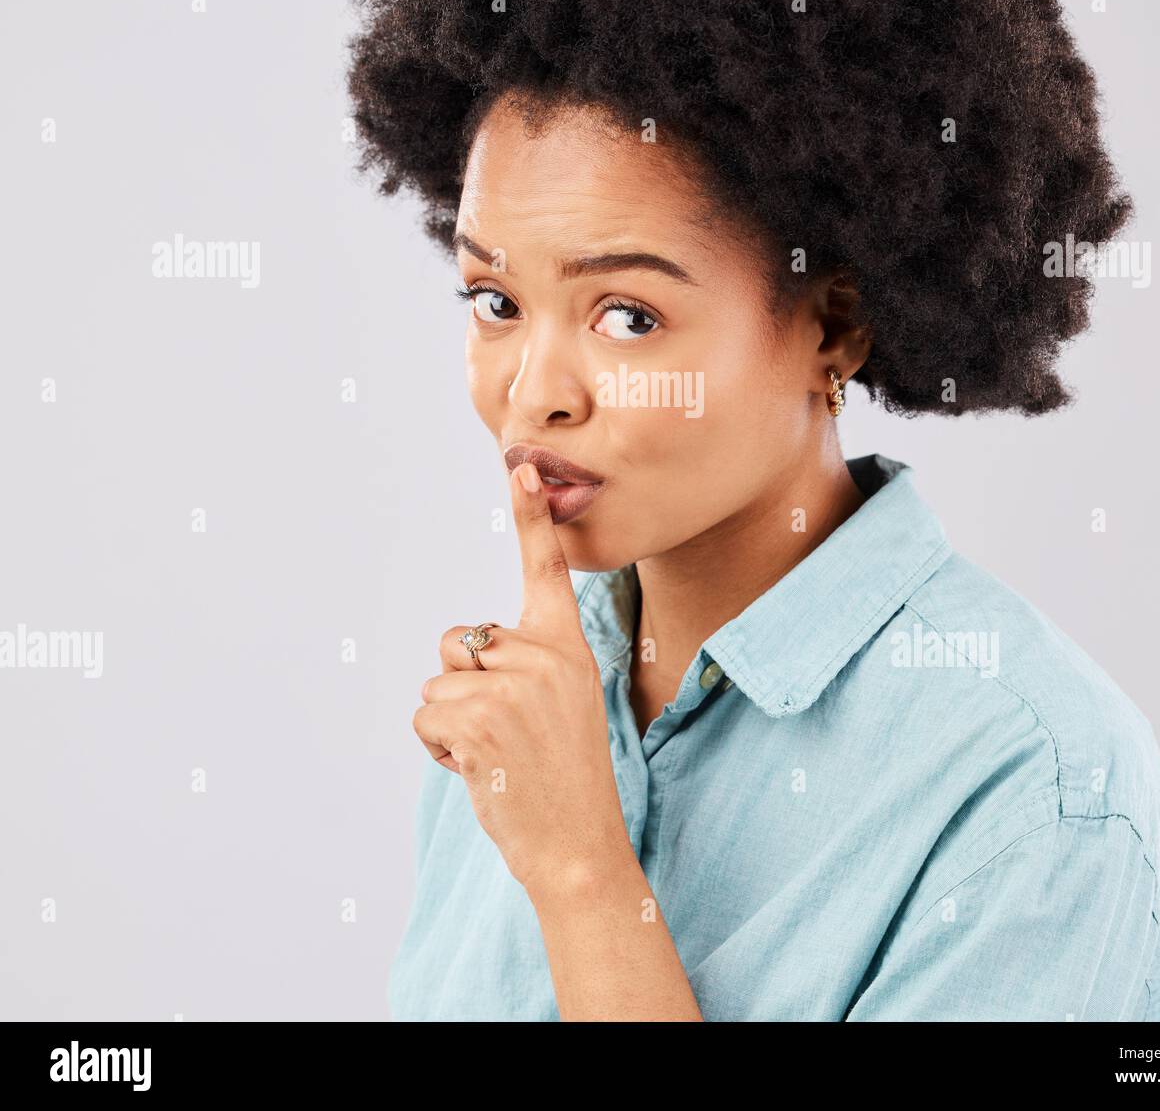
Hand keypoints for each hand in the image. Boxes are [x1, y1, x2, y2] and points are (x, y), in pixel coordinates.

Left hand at [412, 462, 631, 897]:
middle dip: (464, 687)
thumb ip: (530, 662)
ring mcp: (512, 686)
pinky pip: (426, 714)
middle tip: (509, 733)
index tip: (521, 469)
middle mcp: (544, 655)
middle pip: (459, 642)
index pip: (545, 569)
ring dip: (451, 721)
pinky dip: (438, 746)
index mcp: (568, 646)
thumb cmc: (564, 775)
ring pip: (437, 680)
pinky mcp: (479, 719)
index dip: (530, 518)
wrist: (579, 845)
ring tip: (497, 753)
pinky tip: (479, 767)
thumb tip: (466, 647)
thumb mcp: (567, 702)